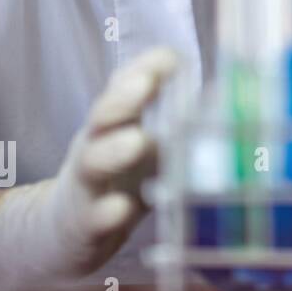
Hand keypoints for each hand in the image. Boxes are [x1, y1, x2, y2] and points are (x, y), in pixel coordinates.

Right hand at [0, 47, 177, 289]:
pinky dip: (108, 212)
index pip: (124, 85)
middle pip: (102, 115)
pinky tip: (122, 207)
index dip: (145, 69)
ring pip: (93, 162)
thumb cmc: (119, 175)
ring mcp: (87, 183)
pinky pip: (94, 216)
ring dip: (115, 150)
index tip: (172, 60)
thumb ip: (175, 117)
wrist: (65, 230)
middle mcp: (96, 144)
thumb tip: (225, 93)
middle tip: (145, 85)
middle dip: (123, 97)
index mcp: (114, 121)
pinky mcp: (84, 223)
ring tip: (138, 141)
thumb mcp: (144, 139)